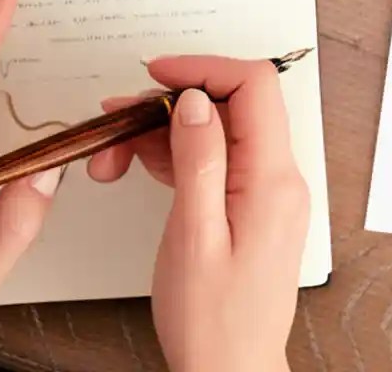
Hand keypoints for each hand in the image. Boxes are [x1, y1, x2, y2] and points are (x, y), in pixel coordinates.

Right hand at [88, 57, 310, 371]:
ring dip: (164, 135)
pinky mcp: (251, 209)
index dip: (204, 69)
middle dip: (171, 104)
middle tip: (117, 120)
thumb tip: (196, 101)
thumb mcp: (194, 235)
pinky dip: (176, 160)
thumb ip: (199, 161)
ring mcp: (267, 195)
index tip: (156, 73)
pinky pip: (216, 164)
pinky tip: (137, 168)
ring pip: (218, 135)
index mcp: (272, 181)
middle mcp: (278, 181)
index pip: (254, 88)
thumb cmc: (214, 322)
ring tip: (113, 156)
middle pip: (232, 108)